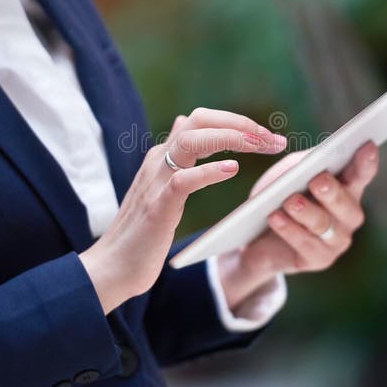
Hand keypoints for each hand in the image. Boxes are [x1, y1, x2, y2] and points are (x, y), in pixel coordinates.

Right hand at [79, 108, 285, 313]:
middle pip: (200, 120)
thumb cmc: (142, 231)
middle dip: (241, 123)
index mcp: (163, 156)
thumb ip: (174, 154)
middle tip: (272, 140)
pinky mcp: (157, 208)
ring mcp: (156, 182)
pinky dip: (209, 171)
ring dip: (232, 138)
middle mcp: (159, 161)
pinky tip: (233, 170)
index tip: (268, 137)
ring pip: (191, 139)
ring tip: (260, 146)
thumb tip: (182, 120)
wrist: (113, 266)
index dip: (237, 122)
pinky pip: (183, 181)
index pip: (202, 120)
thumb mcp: (160, 185)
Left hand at [216, 142, 378, 311]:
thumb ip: (305, 163)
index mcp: (346, 187)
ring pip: (324, 224)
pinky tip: (275, 217)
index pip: (361, 173)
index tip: (367, 145)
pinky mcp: (320, 259)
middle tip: (318, 180)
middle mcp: (349, 215)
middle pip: (345, 202)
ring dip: (306, 212)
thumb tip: (316, 158)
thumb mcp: (290, 173)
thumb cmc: (278, 196)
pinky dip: (289, 229)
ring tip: (289, 201)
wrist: (257, 237)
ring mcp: (337, 240)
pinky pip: (306, 244)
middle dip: (332, 191)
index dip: (366, 161)